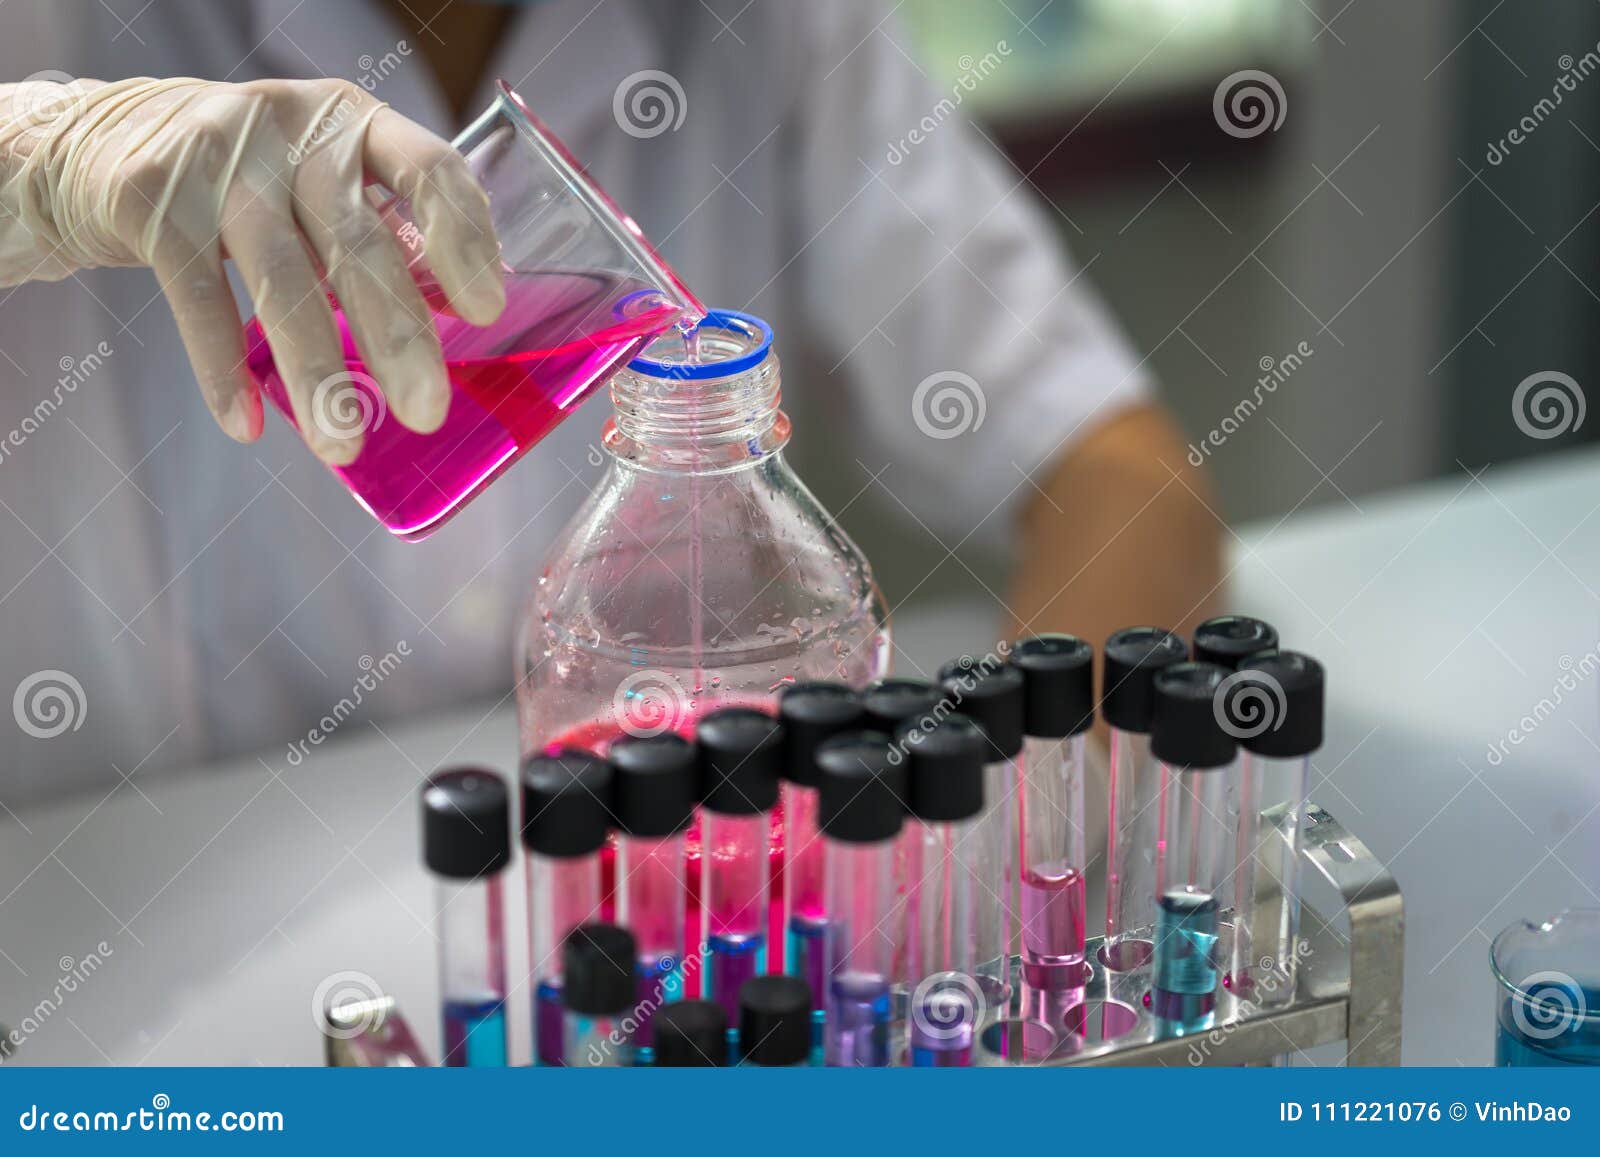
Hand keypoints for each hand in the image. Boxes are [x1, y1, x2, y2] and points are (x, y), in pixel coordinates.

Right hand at [0, 76, 504, 462]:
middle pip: (358, 241)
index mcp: (355, 124)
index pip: (429, 169)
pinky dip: (222, 370)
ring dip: (316, 373)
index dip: (463, 238)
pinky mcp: (153, 198)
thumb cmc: (249, 180)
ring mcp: (219, 159)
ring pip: (281, 279)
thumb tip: (453, 322)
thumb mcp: (323, 182)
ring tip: (342, 444)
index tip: (488, 312)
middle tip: (426, 413)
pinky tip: (247, 426)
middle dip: (397, 336)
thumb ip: (381, 234)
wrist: (98, 140)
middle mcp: (293, 129)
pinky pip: (198, 299)